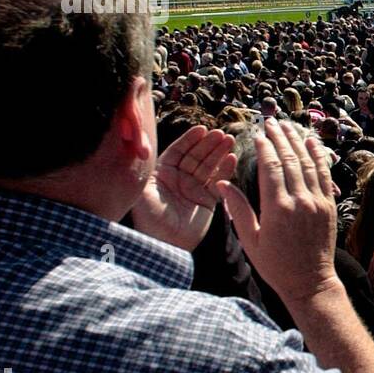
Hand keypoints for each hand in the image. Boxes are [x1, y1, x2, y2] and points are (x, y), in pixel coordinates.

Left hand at [132, 126, 235, 250]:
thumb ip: (146, 168)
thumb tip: (144, 146)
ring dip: (220, 152)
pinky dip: (226, 169)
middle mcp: (179, 179)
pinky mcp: (208, 200)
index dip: (190, 140)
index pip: (178, 151)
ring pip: (209, 165)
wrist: (164, 243)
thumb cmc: (149, 218)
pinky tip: (232, 158)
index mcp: (162, 174)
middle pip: (196, 156)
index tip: (202, 129)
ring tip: (230, 140)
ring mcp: (194, 189)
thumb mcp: (141, 190)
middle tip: (220, 133)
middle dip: (209, 144)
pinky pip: (218, 181)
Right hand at [218, 119, 340, 303]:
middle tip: (271, 121)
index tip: (258, 134)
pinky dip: (318, 156)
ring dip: (297, 141)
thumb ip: (237, 209)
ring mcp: (318, 202)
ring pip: (308, 162)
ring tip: (287, 126)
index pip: (270, 166)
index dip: (264, 146)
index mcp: (277, 208)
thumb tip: (221, 183)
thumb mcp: (250, 240)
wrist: (310, 282)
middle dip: (279, 137)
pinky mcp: (329, 206)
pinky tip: (311, 142)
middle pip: (290, 159)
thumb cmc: (275, 265)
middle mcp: (300, 201)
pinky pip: (325, 174)